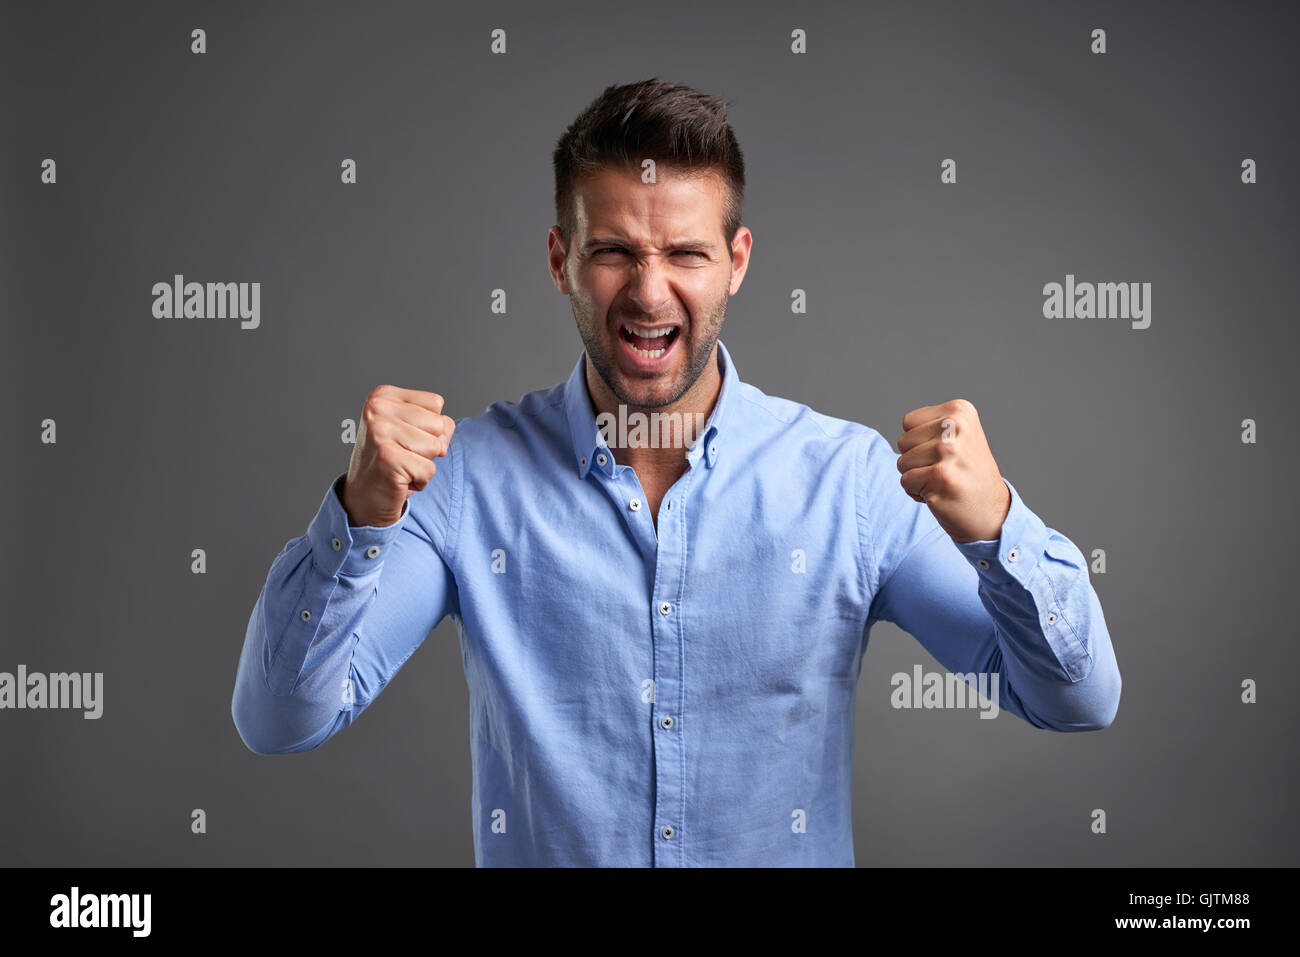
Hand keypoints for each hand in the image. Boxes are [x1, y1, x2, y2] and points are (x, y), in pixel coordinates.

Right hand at [341, 385, 454, 526]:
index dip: (430, 427)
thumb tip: (443, 444)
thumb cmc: (391, 461)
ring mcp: (380, 432)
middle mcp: (377, 409)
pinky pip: (429, 470)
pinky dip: (420, 481)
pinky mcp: (387, 458)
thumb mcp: (413, 430)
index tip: (404, 438)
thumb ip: (438, 425)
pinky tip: (399, 479)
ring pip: (436, 447)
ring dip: (424, 464)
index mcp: (383, 396)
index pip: (435, 403)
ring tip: (401, 466)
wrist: (363, 497)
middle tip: (402, 455)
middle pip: (439, 424)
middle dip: (429, 446)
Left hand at [896, 398, 1010, 542]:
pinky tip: (940, 493)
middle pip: (903, 442)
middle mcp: (956, 426)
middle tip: (945, 470)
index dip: (919, 442)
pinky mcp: (940, 476)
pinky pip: (905, 482)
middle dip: (916, 460)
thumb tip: (903, 433)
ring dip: (917, 477)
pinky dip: (917, 492)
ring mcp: (949, 451)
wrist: (992, 511)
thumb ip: (932, 426)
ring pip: (902, 463)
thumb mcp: (959, 436)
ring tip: (944, 481)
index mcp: (959, 411)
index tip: (945, 454)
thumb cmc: (967, 473)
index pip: (908, 422)